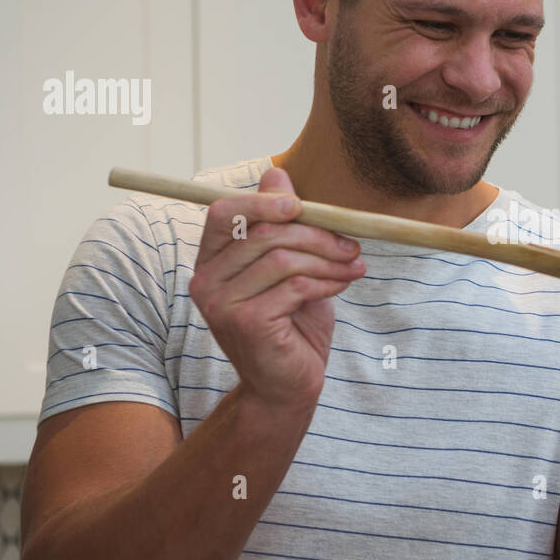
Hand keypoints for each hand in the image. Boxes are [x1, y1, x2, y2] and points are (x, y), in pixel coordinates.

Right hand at [187, 167, 365, 409]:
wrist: (286, 386)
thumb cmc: (289, 325)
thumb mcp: (289, 269)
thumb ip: (281, 226)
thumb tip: (277, 173)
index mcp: (211, 262)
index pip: (223, 213)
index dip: (262, 202)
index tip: (303, 207)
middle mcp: (206, 280)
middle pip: (264, 234)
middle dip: (317, 234)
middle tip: (351, 244)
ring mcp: (221, 303)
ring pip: (284, 259)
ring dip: (328, 259)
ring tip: (354, 266)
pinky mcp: (246, 322)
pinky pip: (295, 286)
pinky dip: (327, 281)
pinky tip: (343, 284)